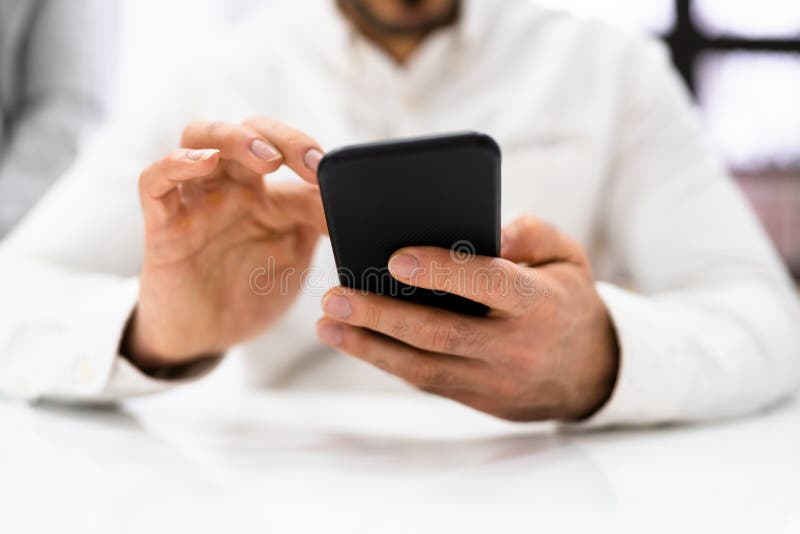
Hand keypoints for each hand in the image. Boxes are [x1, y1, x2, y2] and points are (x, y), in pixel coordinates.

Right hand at [124, 118, 326, 371]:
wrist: (205, 336)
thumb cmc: (249, 292)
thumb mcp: (293, 256)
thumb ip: (315, 223)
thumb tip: (347, 197)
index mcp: (265, 194)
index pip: (287, 153)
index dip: (311, 156)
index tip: (334, 175)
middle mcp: (229, 188)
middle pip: (246, 132)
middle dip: (280, 138)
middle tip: (309, 162)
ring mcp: (194, 201)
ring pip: (198, 138)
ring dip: (233, 138)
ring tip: (265, 158)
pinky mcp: (161, 224)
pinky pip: (155, 181)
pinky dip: (175, 164)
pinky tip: (203, 163)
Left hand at [316, 215, 618, 420]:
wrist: (590, 372)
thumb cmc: (567, 299)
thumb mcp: (569, 257)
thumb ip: (533, 234)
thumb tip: (491, 233)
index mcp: (540, 304)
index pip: (488, 285)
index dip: (443, 272)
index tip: (395, 258)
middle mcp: (516, 347)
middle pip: (441, 334)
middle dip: (383, 317)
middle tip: (336, 298)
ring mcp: (494, 381)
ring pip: (424, 368)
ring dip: (370, 347)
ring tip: (328, 325)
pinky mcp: (477, 399)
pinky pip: (427, 381)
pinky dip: (388, 361)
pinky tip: (355, 341)